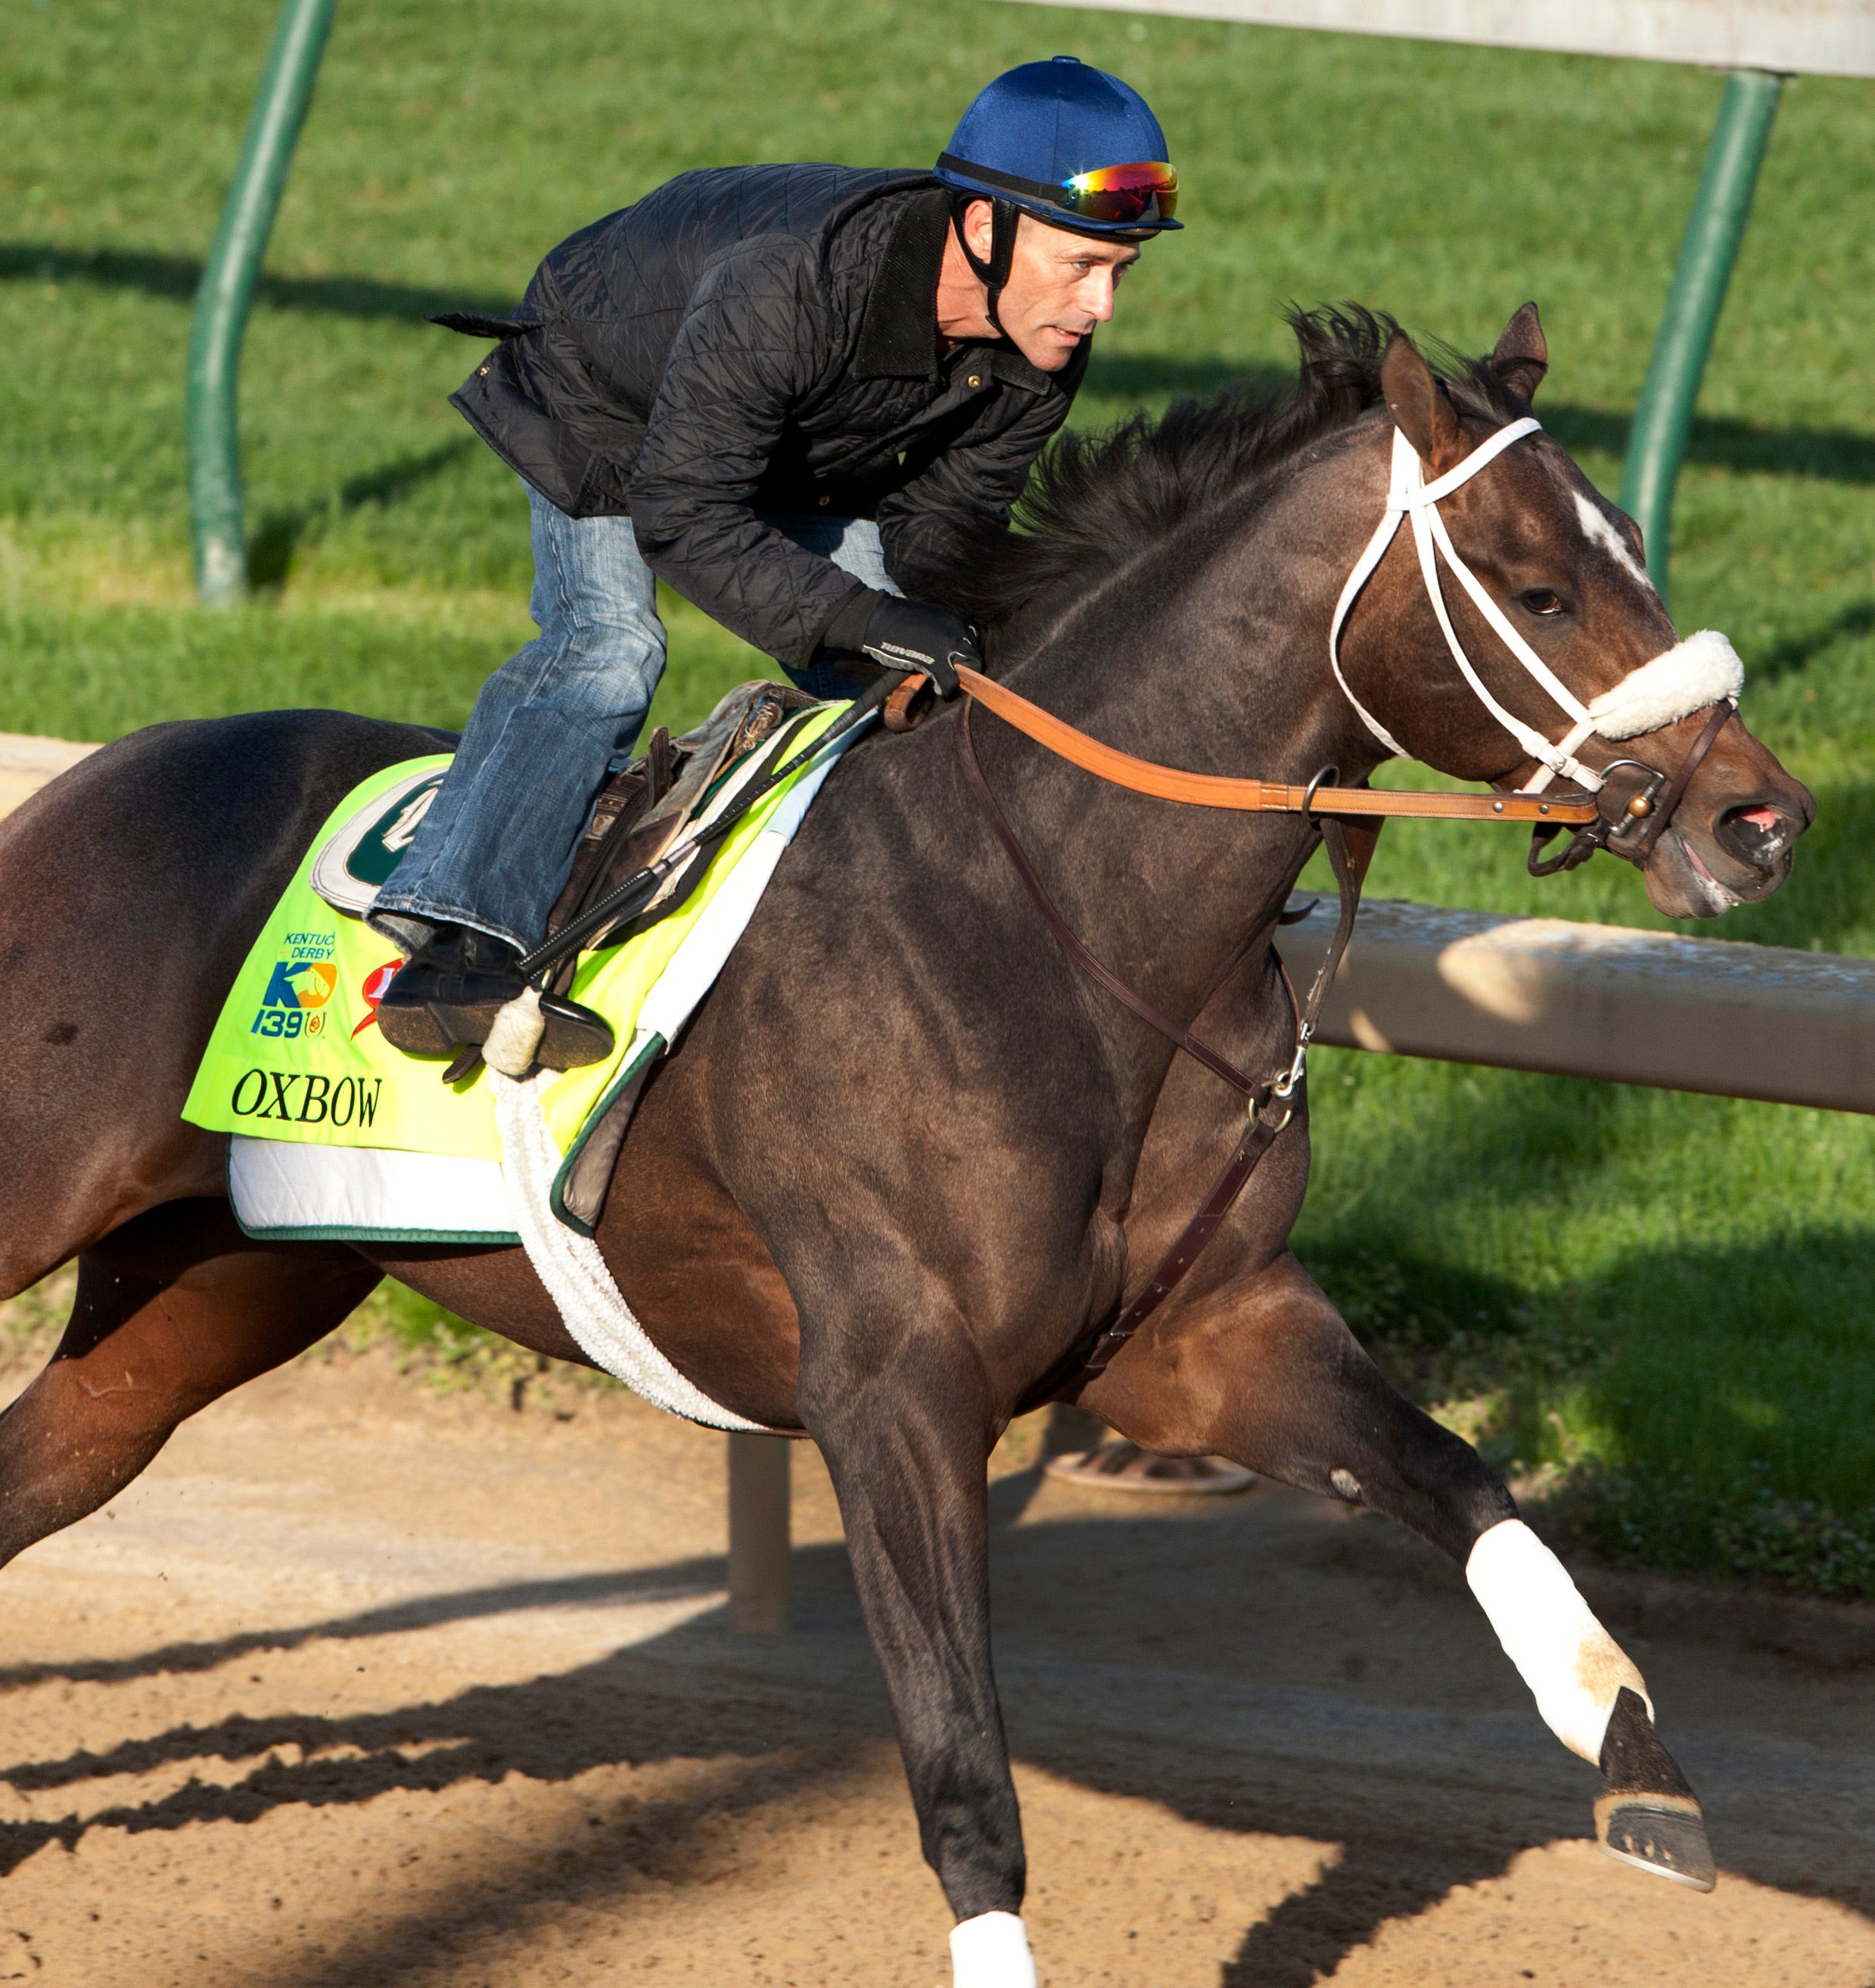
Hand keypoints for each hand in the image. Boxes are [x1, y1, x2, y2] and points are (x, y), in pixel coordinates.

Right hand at [859, 596, 979, 699]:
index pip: (973, 644)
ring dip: (956, 681)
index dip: (965, 659)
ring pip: (967, 671)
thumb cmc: (900, 622)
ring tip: (943, 683)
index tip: (956, 666)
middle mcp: (958, 631)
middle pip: (975, 660)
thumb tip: (952, 655)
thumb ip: (945, 635)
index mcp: (956, 620)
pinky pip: (950, 683)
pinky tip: (938, 689)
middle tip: (952, 678)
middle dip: (965, 672)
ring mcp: (949, 646)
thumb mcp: (931, 623)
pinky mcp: (936, 661)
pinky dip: (946, 690)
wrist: (879, 619)